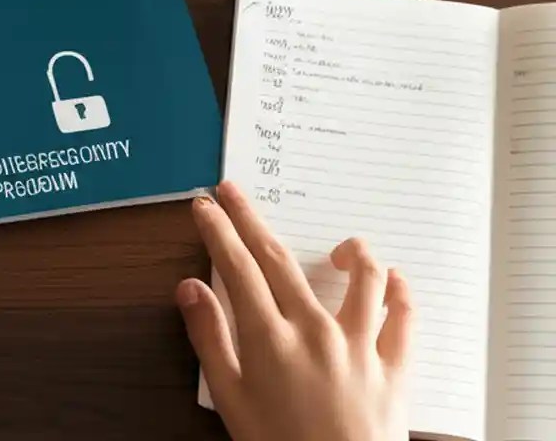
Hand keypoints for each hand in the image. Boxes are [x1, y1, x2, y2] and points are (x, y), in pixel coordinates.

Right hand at [177, 181, 412, 440]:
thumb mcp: (230, 400)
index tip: (206, 207)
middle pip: (279, 259)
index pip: (237, 267)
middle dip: (252, 220)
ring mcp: (360, 344)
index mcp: (269, 338)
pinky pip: (405, 315)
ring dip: (349, 250)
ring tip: (339, 245)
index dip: (218, 231)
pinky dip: (400, 290)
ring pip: (360, 277)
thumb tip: (190, 290)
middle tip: (235, 194)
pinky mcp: (395, 365)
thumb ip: (210, 339)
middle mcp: (315, 330)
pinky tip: (391, 279)